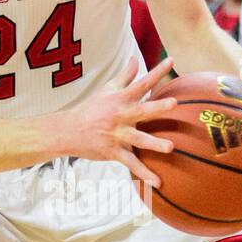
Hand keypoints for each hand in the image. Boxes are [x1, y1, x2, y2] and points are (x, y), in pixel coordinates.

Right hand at [63, 56, 176, 187]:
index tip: (171, 60)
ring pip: (138, 140)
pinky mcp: (113, 152)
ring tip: (171, 147)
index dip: (157, 71)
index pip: (142, 82)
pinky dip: (144, 174)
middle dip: (157, 108)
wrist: (68, 131)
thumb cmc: (90, 108)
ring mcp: (117, 135)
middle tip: (174, 104)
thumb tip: (135, 58)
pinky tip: (158, 182)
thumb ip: (125, 76)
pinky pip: (131, 164)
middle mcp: (120, 116)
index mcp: (120, 99)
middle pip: (142, 111)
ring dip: (154, 144)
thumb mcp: (107, 89)